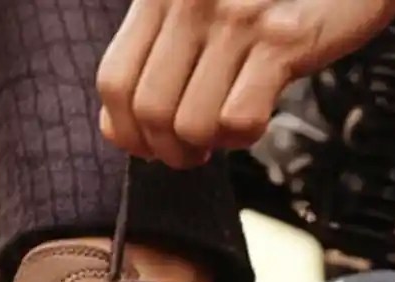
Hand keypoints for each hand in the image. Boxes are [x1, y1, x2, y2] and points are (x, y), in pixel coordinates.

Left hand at [97, 0, 394, 167]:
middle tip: (190, 154)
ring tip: (222, 136)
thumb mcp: (198, 10)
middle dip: (167, 151)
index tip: (146, 146)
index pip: (114, 80)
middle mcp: (189, 0)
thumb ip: (157, 56)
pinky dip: (245, 136)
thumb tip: (117, 129)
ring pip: (192, 124)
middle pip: (149, 110)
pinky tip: (258, 112)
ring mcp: (235, 19)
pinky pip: (240, 120)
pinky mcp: (280, 40)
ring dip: (206, 148)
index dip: (124, 129)